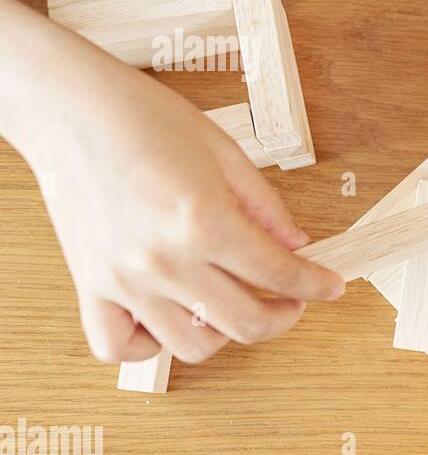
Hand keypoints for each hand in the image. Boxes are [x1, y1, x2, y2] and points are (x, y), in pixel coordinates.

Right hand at [31, 58, 343, 364]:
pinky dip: (150, 345)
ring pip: (192, 345)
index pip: (280, 275)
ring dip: (225, 332)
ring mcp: (125, 280)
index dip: (317, 284)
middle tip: (291, 298)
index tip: (331, 285)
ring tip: (234, 303)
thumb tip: (297, 245)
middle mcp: (166, 260)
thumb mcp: (224, 152)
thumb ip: (265, 206)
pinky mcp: (91, 285)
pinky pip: (120, 346)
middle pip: (246, 324)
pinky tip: (169, 317)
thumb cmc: (142, 117)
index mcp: (205, 221)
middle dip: (284, 316)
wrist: (68, 108)